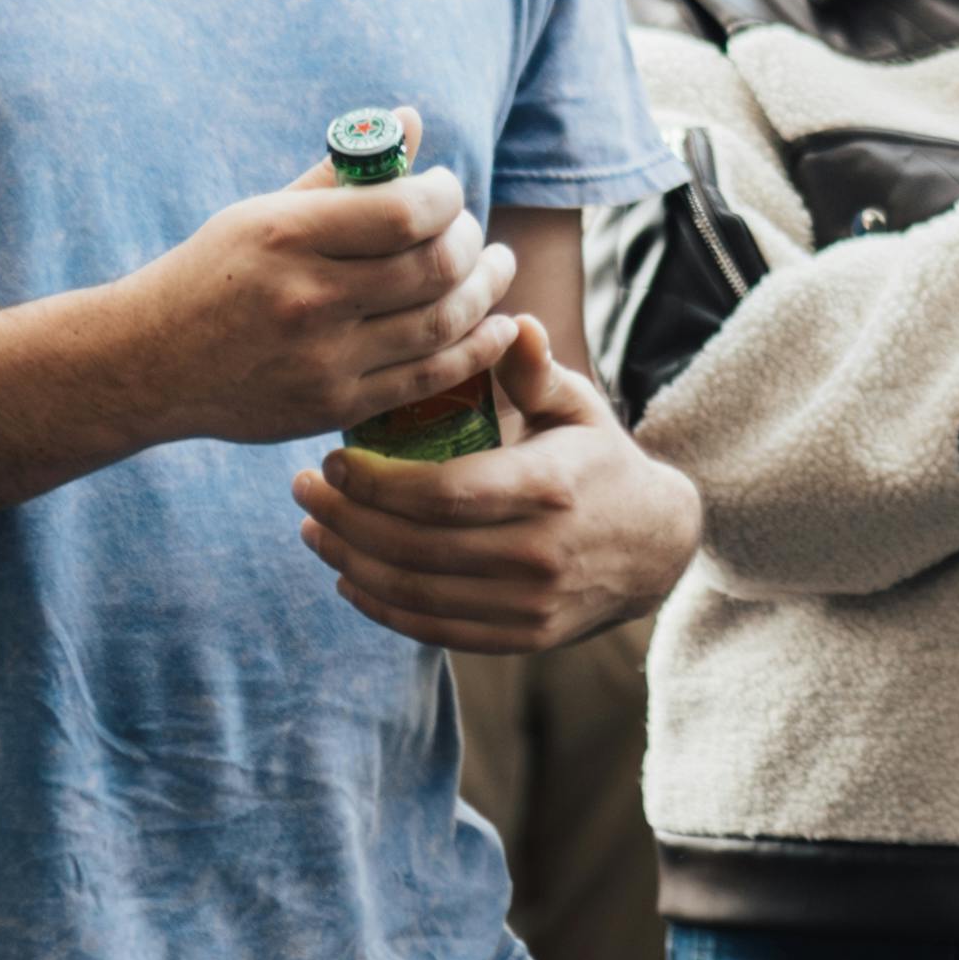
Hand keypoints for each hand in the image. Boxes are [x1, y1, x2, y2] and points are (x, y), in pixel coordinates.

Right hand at [118, 155, 514, 450]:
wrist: (150, 363)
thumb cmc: (212, 274)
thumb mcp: (262, 213)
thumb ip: (342, 174)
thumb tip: (409, 120)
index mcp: (287, 236)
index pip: (405, 210)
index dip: (447, 196)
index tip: (448, 191)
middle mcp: (308, 297)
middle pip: (433, 267)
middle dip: (471, 243)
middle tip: (475, 234)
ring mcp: (323, 358)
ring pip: (441, 323)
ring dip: (485, 292)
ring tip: (498, 267)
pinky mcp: (334, 405)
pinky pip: (427, 378)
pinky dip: (475, 351)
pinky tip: (499, 328)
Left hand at [295, 326, 704, 653]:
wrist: (655, 546)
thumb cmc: (599, 460)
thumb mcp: (578, 406)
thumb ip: (535, 371)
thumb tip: (511, 322)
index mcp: (548, 487)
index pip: (441, 493)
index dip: (374, 483)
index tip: (330, 459)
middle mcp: (539, 553)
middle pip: (414, 546)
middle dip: (344, 519)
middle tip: (302, 489)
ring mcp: (531, 604)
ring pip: (415, 592)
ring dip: (350, 562)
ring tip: (313, 530)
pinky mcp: (523, 637)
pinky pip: (435, 629)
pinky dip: (382, 607)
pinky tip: (349, 577)